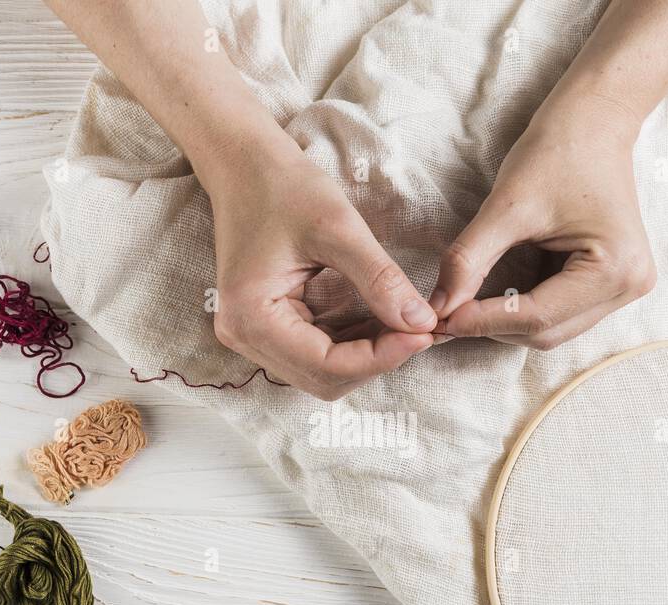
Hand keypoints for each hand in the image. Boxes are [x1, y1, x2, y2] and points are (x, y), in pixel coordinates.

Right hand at [205, 147, 435, 399]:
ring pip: (322, 371)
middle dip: (376, 360)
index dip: (381, 357)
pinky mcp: (266, 326)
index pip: (326, 365)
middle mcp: (244, 336)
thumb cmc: (283, 186)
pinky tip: (381, 320)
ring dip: (367, 355)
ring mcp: (252, 334)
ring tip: (405, 323)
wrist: (244, 163)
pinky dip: (352, 343)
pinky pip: (316, 352)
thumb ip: (380, 280)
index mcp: (251, 318)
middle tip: (419, 329)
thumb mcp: (338, 229)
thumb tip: (422, 323)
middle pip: (323, 378)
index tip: (424, 333)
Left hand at [430, 103, 654, 348]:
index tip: (439, 320)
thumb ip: (469, 260)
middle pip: (546, 333)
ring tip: (466, 304)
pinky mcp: (612, 284)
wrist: (595, 121)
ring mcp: (625, 289)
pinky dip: (524, 309)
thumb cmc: (558, 151)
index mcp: (615, 269)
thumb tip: (438, 309)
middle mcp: (629, 287)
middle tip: (447, 314)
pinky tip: (496, 294)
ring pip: (552, 330)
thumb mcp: (506, 207)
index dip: (482, 321)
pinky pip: (560, 314)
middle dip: (494, 326)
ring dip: (507, 322)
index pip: (537, 316)